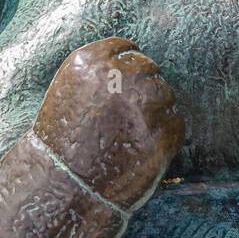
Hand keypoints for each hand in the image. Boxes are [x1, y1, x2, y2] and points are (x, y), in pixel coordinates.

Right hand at [33, 37, 183, 209]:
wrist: (62, 189)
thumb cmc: (63, 141)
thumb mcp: (70, 90)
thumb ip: (101, 70)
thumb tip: (136, 58)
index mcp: (90, 62)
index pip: (126, 49)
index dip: (124, 68)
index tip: (120, 86)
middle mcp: (119, 77)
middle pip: (148, 68)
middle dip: (141, 89)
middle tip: (125, 117)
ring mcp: (143, 105)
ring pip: (166, 94)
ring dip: (155, 111)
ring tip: (129, 135)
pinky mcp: (162, 133)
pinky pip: (175, 122)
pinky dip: (164, 134)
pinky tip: (140, 148)